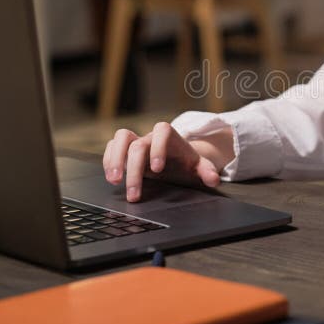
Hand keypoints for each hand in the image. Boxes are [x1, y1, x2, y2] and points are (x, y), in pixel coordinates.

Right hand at [102, 122, 234, 201]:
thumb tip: (214, 180)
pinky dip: (109, 161)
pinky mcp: (124, 149)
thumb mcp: (199, 166)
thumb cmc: (186, 162)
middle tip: (134, 192)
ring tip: (116, 181)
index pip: (162, 131)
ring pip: (120, 138)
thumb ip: (207, 171)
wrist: (177, 159)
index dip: (158, 147)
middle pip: (138, 143)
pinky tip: (113, 178)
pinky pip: (111, 147)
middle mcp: (151, 137)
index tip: (157, 169)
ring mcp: (136, 141)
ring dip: (115, 159)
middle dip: (134, 168)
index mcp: (170, 136)